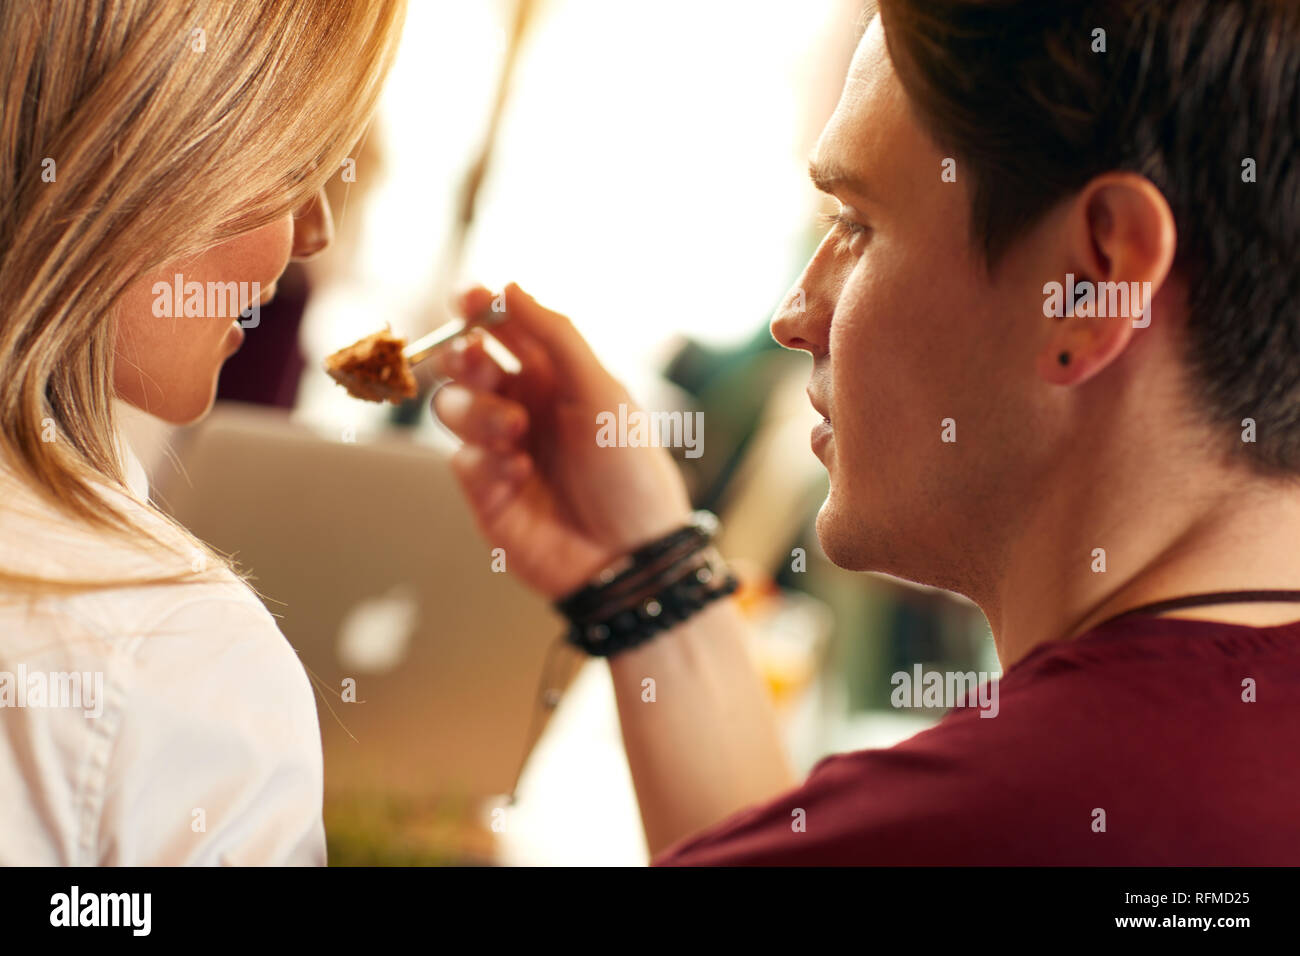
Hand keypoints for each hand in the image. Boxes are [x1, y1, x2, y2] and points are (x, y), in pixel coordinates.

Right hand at [429, 283, 693, 599]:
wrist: (629, 556)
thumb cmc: (630, 472)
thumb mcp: (602, 393)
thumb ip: (556, 336)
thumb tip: (511, 286)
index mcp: (555, 379)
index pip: (506, 331)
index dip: (482, 309)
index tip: (469, 297)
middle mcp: (523, 408)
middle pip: (466, 365)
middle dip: (464, 358)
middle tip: (478, 363)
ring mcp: (501, 451)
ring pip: (453, 408)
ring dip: (478, 412)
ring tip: (516, 432)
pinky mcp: (486, 494)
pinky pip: (461, 460)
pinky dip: (485, 461)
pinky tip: (520, 474)